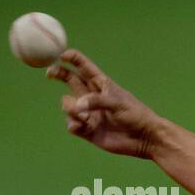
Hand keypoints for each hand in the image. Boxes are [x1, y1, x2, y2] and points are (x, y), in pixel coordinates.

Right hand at [48, 49, 162, 158]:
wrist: (144, 139)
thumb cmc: (136, 115)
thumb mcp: (118, 103)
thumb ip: (96, 101)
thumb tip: (76, 106)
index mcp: (100, 84)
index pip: (82, 65)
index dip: (71, 58)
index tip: (61, 55)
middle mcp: (91, 96)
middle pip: (68, 79)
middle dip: (57, 73)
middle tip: (50, 74)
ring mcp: (88, 112)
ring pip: (67, 104)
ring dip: (70, 108)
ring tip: (85, 116)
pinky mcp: (87, 129)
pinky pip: (71, 124)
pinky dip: (74, 124)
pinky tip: (84, 126)